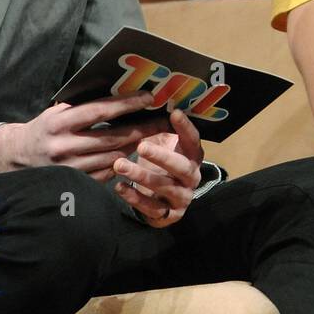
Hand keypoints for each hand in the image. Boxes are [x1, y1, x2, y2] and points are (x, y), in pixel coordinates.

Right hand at [0, 91, 168, 174]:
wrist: (17, 158)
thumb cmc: (44, 129)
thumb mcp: (57, 112)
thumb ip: (83, 106)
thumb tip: (120, 93)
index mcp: (59, 122)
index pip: (99, 110)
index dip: (126, 104)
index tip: (149, 98)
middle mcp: (64, 145)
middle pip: (113, 137)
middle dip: (142, 128)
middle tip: (163, 121)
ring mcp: (70, 168)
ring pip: (114, 157)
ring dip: (135, 146)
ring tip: (150, 136)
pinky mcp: (75, 184)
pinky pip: (107, 174)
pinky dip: (121, 164)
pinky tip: (131, 155)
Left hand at [106, 108, 203, 227]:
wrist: (162, 199)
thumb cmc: (159, 163)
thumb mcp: (161, 143)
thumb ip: (158, 127)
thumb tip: (147, 98)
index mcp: (193, 156)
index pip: (193, 140)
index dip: (185, 128)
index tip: (173, 113)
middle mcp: (192, 177)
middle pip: (182, 167)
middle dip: (162, 157)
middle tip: (141, 146)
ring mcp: (182, 198)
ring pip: (166, 188)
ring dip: (142, 176)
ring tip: (121, 165)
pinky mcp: (168, 215)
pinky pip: (152, 208)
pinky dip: (135, 198)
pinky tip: (119, 186)